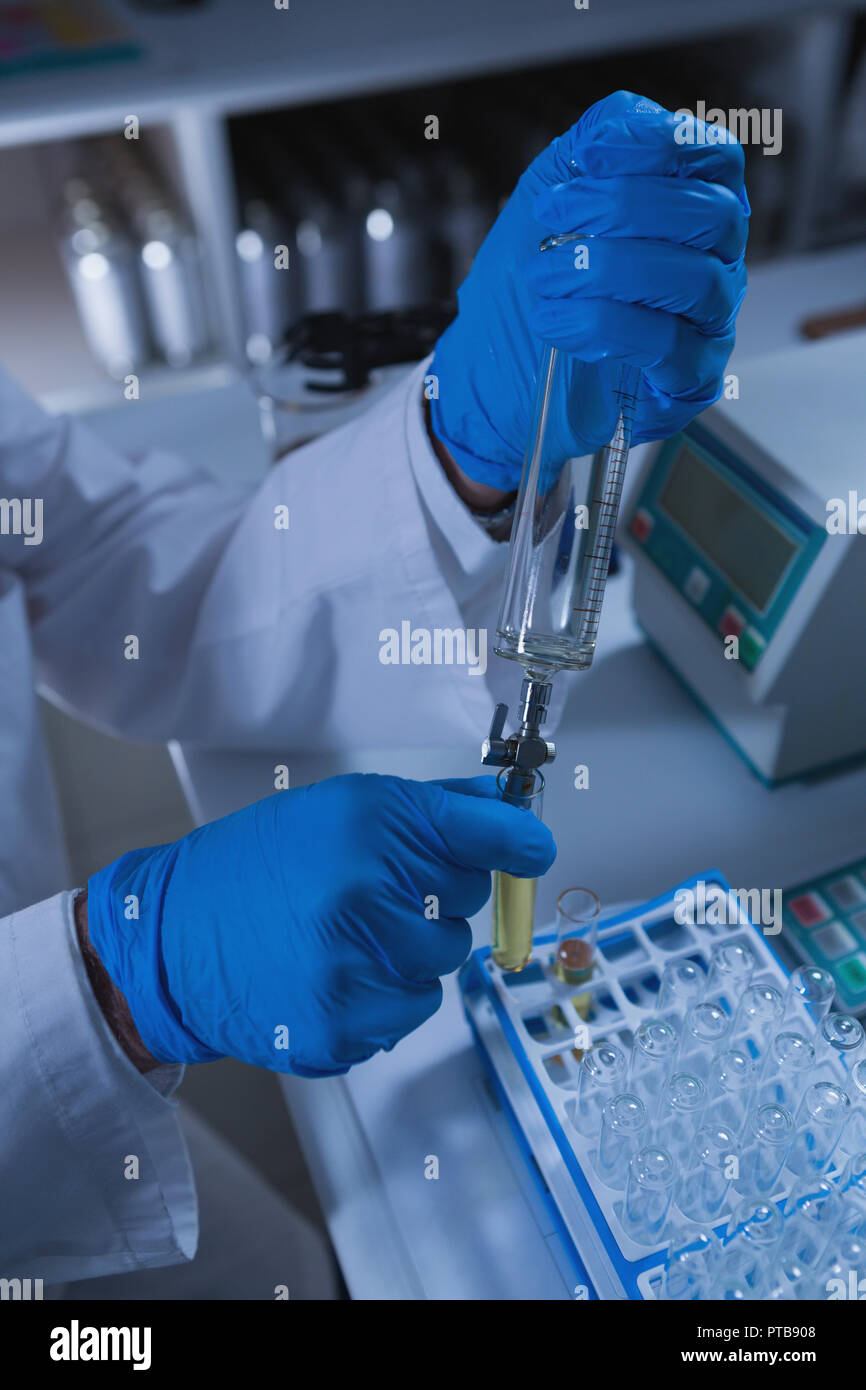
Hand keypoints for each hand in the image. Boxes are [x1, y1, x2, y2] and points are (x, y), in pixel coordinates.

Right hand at [86, 774, 554, 1075]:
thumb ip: (426, 809)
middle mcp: (366, 892)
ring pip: (446, 961)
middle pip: (470, 899)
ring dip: (414, 951)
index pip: (481, 832)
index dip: (517, 840)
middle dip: (439, 893)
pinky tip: (338, 974)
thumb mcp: (336, 811)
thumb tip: (501, 806)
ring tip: (349, 936)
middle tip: (378, 890)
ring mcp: (356, 965)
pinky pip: (413, 1009)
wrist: (172, 938)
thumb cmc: (253, 869)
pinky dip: (389, 995)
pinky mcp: (345, 1025)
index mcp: (368, 826)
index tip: (532, 847)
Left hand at [430, 90, 748, 489]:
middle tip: (555, 215)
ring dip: (608, 269)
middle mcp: (712, 264)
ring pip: (696, 280)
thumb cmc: (526, 291)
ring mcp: (707, 325)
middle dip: (627, 205)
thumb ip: (584, 151)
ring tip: (544, 276)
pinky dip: (605, 325)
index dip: (662, 144)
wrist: (492, 374)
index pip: (715, 158)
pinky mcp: (689, 381)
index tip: (591, 156)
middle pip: (713, 214)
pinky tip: (555, 321)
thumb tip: (620, 121)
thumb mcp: (542, 202)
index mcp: (687, 212)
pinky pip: (669, 346)